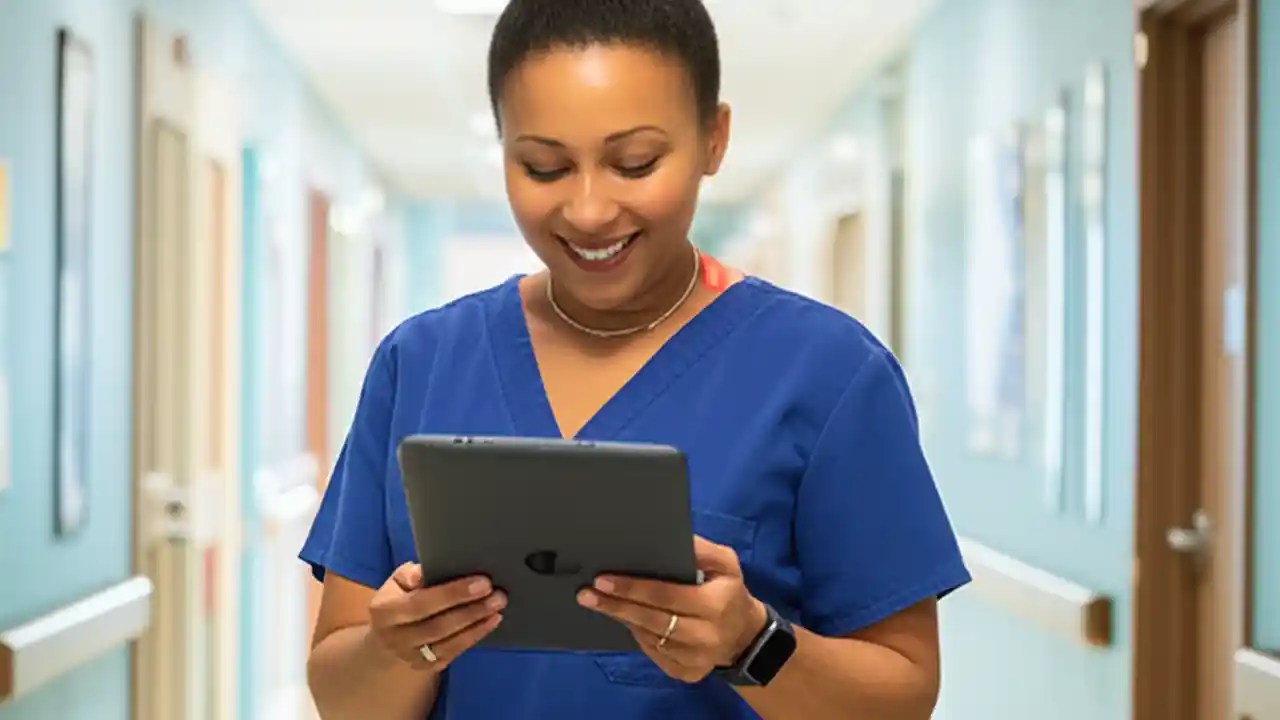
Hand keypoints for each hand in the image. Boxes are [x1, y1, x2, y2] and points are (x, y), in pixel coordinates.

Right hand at [368, 563, 505, 670]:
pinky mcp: (425, 667)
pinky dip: (474, 638)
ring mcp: (410, 657)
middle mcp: (395, 638)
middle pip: (437, 627)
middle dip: (471, 611)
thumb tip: (422, 574)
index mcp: (384, 611)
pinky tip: (490, 623)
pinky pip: (453, 654)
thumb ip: (410, 574)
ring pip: (447, 644)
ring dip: (477, 626)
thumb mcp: (397, 581)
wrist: (386, 636)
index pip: (420, 603)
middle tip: (498, 596)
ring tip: (498, 609)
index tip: (483, 582)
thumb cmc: (398, 598)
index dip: (452, 594)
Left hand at [577, 536, 767, 683]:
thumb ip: (700, 550)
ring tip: (600, 603)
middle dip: (616, 606)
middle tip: (586, 595)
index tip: (603, 580)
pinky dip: (638, 636)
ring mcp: (694, 660)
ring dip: (623, 619)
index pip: (666, 595)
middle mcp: (705, 636)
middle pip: (651, 620)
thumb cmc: (729, 592)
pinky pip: (653, 653)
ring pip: (649, 638)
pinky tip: (627, 620)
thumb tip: (668, 537)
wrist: (746, 636)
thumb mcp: (726, 564)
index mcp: (714, 605)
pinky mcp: (686, 674)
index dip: (633, 588)